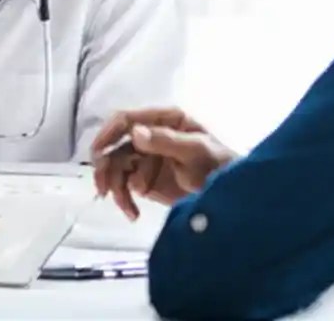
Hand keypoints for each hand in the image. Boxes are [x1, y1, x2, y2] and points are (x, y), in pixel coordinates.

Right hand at [91, 108, 237, 220]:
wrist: (235, 199)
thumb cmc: (221, 167)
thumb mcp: (197, 151)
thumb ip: (167, 141)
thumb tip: (135, 134)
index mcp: (163, 120)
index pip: (125, 120)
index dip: (107, 134)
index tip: (98, 153)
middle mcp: (149, 136)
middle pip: (114, 146)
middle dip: (106, 168)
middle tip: (104, 188)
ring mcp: (145, 158)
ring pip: (115, 168)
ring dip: (115, 187)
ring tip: (126, 208)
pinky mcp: (145, 180)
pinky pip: (123, 186)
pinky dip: (124, 200)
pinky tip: (133, 213)